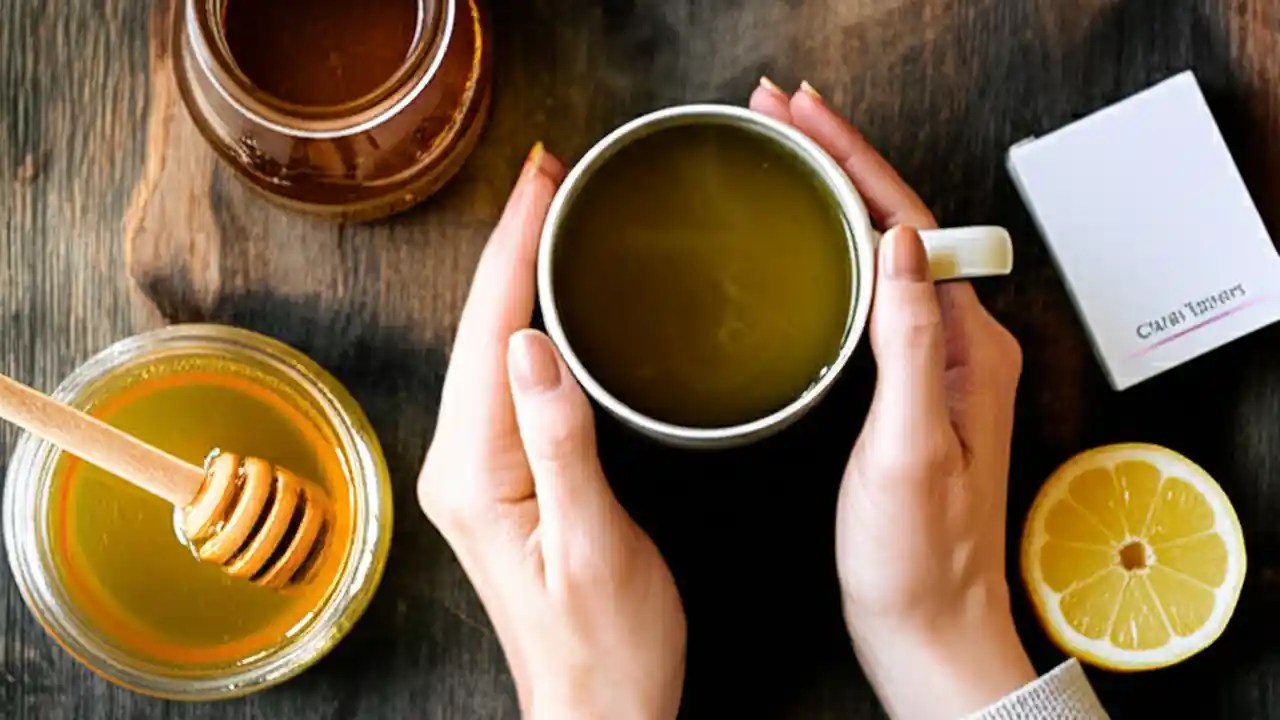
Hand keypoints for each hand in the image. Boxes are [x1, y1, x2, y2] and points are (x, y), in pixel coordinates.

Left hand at [417, 145, 686, 719]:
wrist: (595, 709)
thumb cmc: (605, 644)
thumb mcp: (594, 544)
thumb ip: (559, 443)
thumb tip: (530, 344)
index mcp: (479, 472)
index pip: (492, 333)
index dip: (516, 249)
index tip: (544, 183)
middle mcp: (461, 462)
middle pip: (478, 328)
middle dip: (511, 242)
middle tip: (551, 174)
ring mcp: (476, 470)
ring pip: (487, 346)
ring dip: (514, 274)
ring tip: (547, 213)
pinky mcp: (498, 478)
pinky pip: (502, 378)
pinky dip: (522, 321)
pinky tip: (542, 298)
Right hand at [751, 80, 1034, 717]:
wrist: (929, 630)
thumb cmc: (918, 558)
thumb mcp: (911, 449)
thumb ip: (908, 343)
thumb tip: (898, 241)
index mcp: (965, 347)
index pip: (910, 223)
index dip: (854, 160)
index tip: (801, 117)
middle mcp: (957, 345)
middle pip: (897, 225)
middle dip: (839, 160)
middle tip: (776, 117)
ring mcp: (932, 366)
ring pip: (882, 254)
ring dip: (836, 197)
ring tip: (785, 156)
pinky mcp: (906, 389)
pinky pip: (870, 296)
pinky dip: (833, 252)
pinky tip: (804, 246)